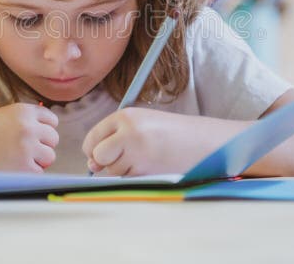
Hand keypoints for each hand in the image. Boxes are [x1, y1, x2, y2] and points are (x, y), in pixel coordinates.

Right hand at [0, 102, 58, 172]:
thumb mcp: (4, 116)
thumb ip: (26, 119)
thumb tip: (50, 124)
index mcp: (24, 111)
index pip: (51, 119)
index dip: (44, 129)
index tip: (35, 136)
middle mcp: (29, 127)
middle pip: (53, 138)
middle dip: (43, 145)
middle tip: (26, 150)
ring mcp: (28, 147)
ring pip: (50, 156)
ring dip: (38, 160)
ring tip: (18, 159)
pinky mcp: (25, 167)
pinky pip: (39, 172)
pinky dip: (29, 173)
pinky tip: (13, 168)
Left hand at [82, 108, 246, 175]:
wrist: (202, 142)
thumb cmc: (170, 134)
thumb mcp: (141, 125)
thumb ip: (114, 138)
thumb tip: (91, 164)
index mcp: (125, 115)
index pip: (92, 136)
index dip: (94, 148)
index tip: (104, 151)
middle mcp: (127, 131)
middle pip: (97, 155)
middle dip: (105, 161)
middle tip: (124, 157)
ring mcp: (136, 152)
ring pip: (112, 170)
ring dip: (124, 169)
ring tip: (145, 157)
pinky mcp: (145, 170)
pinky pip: (127, 178)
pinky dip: (135, 176)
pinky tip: (150, 166)